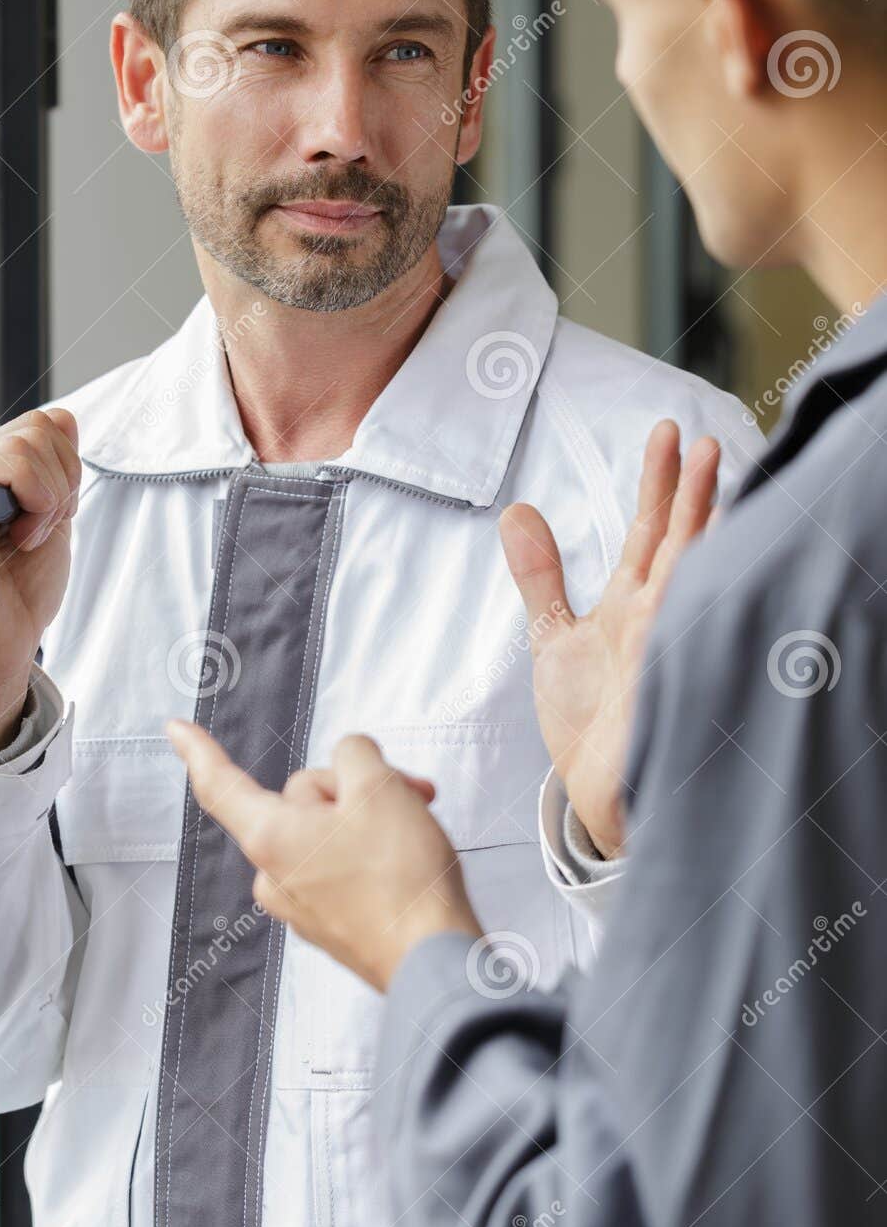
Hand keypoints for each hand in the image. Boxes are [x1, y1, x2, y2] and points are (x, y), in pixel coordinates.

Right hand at [0, 407, 80, 754]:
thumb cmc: (20, 591)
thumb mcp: (54, 516)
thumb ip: (56, 467)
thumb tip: (64, 417)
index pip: (43, 422)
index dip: (67, 468)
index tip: (55, 514)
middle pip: (38, 428)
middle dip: (62, 484)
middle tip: (40, 530)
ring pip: (26, 445)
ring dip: (48, 500)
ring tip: (26, 537)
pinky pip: (3, 471)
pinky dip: (34, 507)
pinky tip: (19, 541)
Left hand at [166, 725, 482, 991]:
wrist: (432, 960)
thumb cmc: (401, 875)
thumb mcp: (380, 786)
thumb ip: (354, 755)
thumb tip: (350, 765)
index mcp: (270, 837)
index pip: (221, 785)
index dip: (198, 750)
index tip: (173, 728)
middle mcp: (274, 875)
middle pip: (303, 800)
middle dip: (354, 788)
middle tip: (407, 792)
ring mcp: (302, 906)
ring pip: (328, 832)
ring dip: (371, 819)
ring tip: (418, 827)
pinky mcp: (333, 927)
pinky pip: (342, 869)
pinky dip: (373, 855)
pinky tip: (410, 862)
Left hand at [500, 419, 720, 858]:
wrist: (594, 793)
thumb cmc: (588, 718)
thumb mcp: (552, 636)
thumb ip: (540, 576)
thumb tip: (515, 511)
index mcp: (632, 601)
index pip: (651, 529)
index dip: (659, 482)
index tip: (666, 433)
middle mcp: (657, 618)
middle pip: (680, 544)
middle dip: (692, 495)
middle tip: (699, 441)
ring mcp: (665, 651)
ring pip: (693, 584)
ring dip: (703, 539)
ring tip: (712, 487)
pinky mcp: (663, 688)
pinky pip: (686, 641)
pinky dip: (695, 606)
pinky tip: (703, 566)